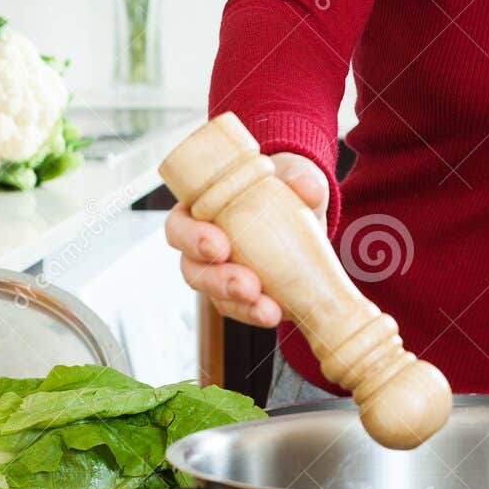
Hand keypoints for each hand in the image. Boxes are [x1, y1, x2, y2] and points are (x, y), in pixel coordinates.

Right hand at [164, 151, 329, 327]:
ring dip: (238, 303)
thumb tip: (308, 187)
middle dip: (217, 280)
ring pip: (214, 294)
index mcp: (200, 209)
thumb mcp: (294, 174)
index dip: (191, 237)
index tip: (220, 245)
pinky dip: (255, 313)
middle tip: (247, 285)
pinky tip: (274, 313)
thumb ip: (299, 176)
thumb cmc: (285, 187)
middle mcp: (201, 244)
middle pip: (191, 268)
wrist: (309, 216)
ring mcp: (219, 273)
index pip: (179, 225)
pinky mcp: (238, 294)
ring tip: (266, 308)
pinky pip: (239, 309)